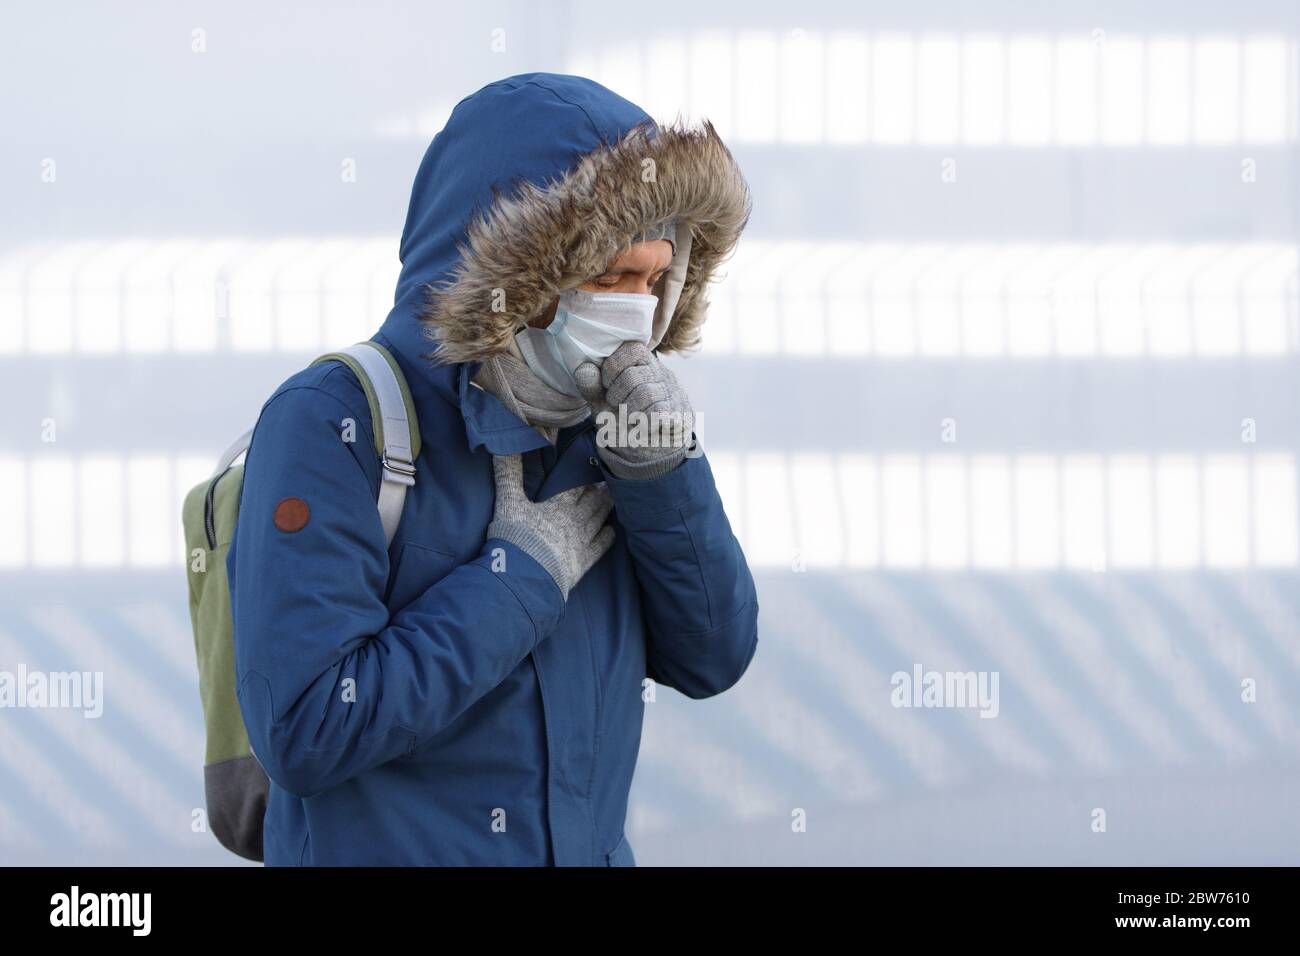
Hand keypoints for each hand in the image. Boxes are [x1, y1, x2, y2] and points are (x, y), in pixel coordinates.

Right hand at [485, 454, 614, 598]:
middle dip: (599, 489)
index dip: (584, 474)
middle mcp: (575, 520)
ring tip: (613, 497)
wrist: (526, 578)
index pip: (576, 485)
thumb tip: (501, 445)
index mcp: (558, 505)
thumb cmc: (514, 538)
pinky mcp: (584, 562)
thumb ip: (507, 473)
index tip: (593, 464)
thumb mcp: (508, 503)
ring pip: (599, 518)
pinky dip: (607, 536)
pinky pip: (602, 545)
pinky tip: (611, 531)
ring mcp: (582, 541)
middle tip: (608, 479)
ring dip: (606, 507)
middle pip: (592, 500)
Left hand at [574, 341, 694, 479]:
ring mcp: (674, 393)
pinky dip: (644, 422)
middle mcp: (662, 374)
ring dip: (630, 410)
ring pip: (646, 393)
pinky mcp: (682, 413)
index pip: (632, 349)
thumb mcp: (601, 404)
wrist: (645, 452)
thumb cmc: (623, 421)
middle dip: (617, 394)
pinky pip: (659, 412)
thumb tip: (584, 368)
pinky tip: (644, 425)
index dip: (613, 367)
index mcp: (643, 365)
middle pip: (633, 374)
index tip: (607, 384)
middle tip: (617, 405)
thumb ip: (591, 386)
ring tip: (630, 417)